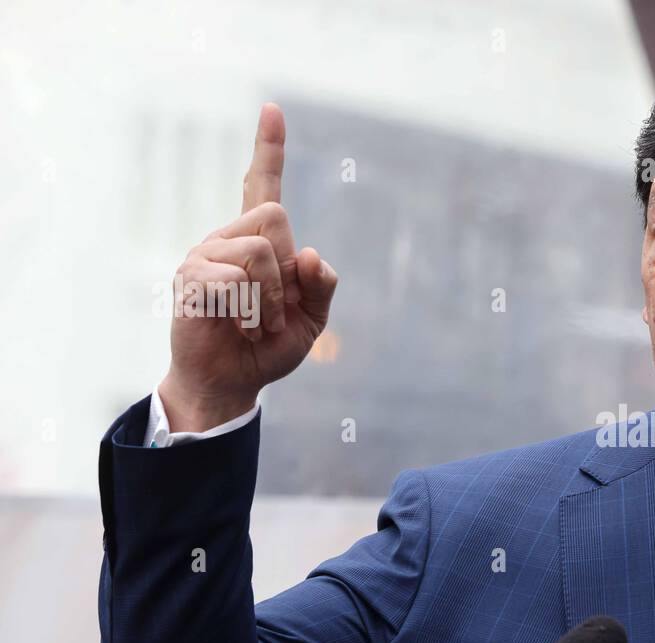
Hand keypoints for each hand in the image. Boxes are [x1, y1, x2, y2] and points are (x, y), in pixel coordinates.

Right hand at [160, 103, 337, 431]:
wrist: (232, 381)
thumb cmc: (268, 347)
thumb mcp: (312, 320)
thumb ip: (322, 286)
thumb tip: (312, 253)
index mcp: (260, 242)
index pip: (262, 185)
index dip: (269, 149)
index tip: (273, 108)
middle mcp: (229, 238)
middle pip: (275, 217)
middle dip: (287, 271)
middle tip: (275, 309)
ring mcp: (205, 254)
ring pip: (259, 251)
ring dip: (270, 299)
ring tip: (256, 323)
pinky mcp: (190, 277)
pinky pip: (233, 278)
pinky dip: (250, 310)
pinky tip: (238, 326)